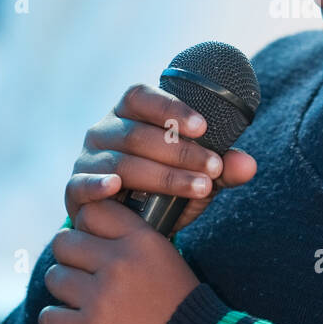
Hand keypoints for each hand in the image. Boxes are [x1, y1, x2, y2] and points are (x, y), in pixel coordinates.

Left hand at [39, 198, 200, 323]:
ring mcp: (101, 297)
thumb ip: (127, 238)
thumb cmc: (177, 304)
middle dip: (71, 258)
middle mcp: (120, 262)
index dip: (86, 227)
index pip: (91, 212)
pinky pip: (48, 316)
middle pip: (64, 242)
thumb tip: (84, 227)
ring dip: (66, 290)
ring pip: (54, 277)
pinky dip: (58, 321)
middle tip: (86, 275)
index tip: (92, 242)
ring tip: (87, 302)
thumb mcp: (163, 256)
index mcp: (142, 240)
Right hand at [65, 82, 257, 234]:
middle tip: (214, 167)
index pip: (141, 97)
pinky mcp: (74, 190)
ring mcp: (87, 160)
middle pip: (138, 134)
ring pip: (122, 162)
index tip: (203, 127)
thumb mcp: (198, 176)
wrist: (131, 226)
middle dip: (181, 152)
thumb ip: (222, 169)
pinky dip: (98, 185)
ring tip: (199, 187)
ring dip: (162, 175)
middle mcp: (104, 131)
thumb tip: (248, 165)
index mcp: (129, 114)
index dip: (170, 108)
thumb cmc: (166, 189)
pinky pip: (82, 184)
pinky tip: (117, 188)